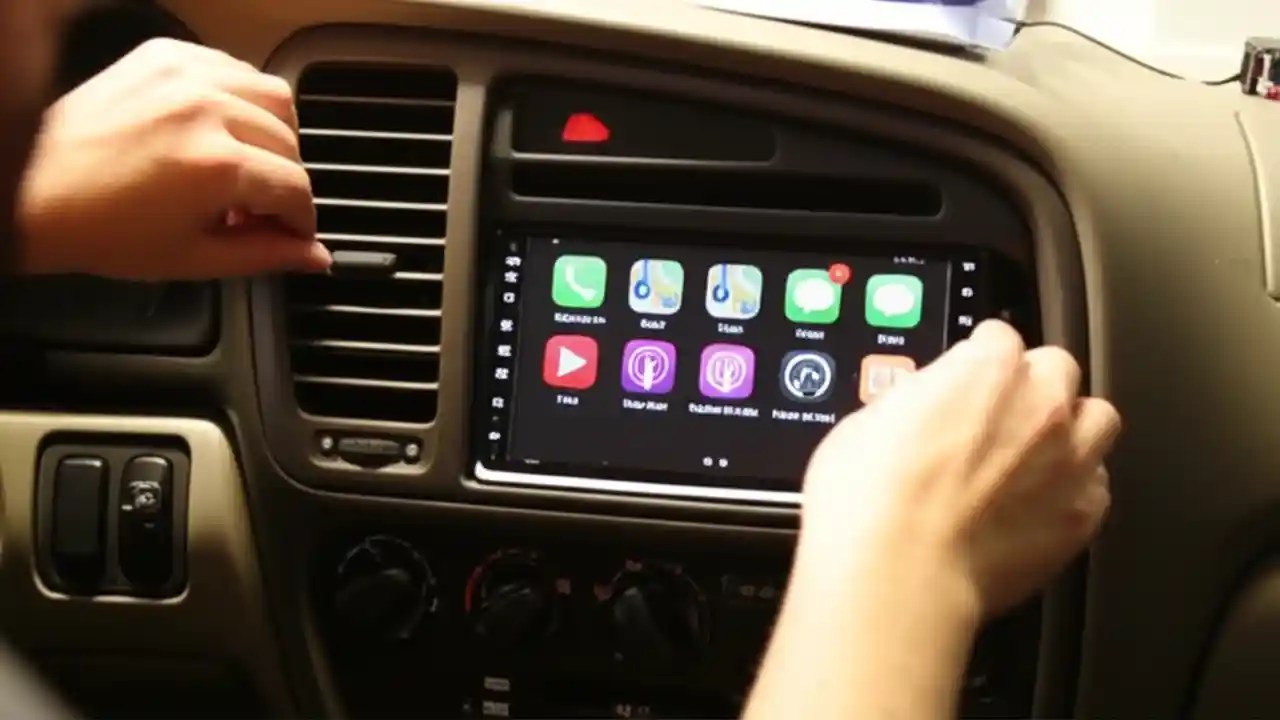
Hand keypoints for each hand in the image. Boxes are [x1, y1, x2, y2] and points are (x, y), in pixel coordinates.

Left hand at [16, 38, 330, 279]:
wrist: (31, 190)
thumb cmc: (100, 229)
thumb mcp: (194, 258)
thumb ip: (266, 256)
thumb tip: (317, 257)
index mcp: (216, 165)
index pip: (296, 189)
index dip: (302, 221)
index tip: (294, 234)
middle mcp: (206, 109)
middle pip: (292, 143)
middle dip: (285, 182)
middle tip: (259, 208)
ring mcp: (185, 75)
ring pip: (275, 97)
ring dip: (274, 134)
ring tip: (247, 163)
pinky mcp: (165, 53)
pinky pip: (234, 68)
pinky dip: (242, 97)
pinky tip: (222, 128)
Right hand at [801, 320, 1119, 615]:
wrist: (897, 571)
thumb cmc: (871, 500)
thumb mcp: (868, 422)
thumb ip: (915, 401)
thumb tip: (918, 410)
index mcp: (986, 367)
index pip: (999, 337)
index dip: (978, 359)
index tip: (965, 380)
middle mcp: (1040, 403)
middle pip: (1058, 368)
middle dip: (1032, 386)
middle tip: (1000, 416)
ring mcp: (1070, 459)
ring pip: (1098, 420)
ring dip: (1071, 429)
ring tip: (1037, 453)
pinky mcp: (1082, 515)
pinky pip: (1098, 488)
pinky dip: (1075, 491)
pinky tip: (1040, 505)